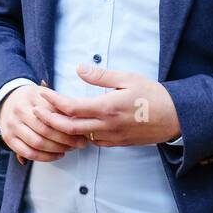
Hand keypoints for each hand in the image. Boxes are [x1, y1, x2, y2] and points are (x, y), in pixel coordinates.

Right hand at [0, 83, 89, 162]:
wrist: (8, 101)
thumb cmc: (34, 100)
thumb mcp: (46, 95)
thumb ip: (60, 105)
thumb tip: (80, 120)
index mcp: (31, 97)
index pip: (53, 114)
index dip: (69, 124)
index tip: (83, 131)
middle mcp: (19, 111)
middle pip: (46, 130)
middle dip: (66, 139)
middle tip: (81, 143)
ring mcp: (11, 125)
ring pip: (37, 143)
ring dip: (57, 149)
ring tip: (70, 149)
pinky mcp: (8, 138)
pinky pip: (28, 153)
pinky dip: (45, 157)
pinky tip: (57, 155)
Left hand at [38, 64, 181, 146]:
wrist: (176, 118)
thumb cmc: (154, 95)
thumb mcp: (128, 78)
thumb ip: (101, 76)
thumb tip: (79, 69)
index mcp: (107, 108)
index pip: (71, 107)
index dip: (53, 101)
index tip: (43, 93)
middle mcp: (106, 126)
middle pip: (68, 128)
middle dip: (49, 119)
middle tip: (36, 110)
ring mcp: (112, 137)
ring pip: (78, 138)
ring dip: (62, 130)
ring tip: (50, 118)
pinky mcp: (117, 143)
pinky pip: (92, 141)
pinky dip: (79, 136)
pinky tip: (75, 127)